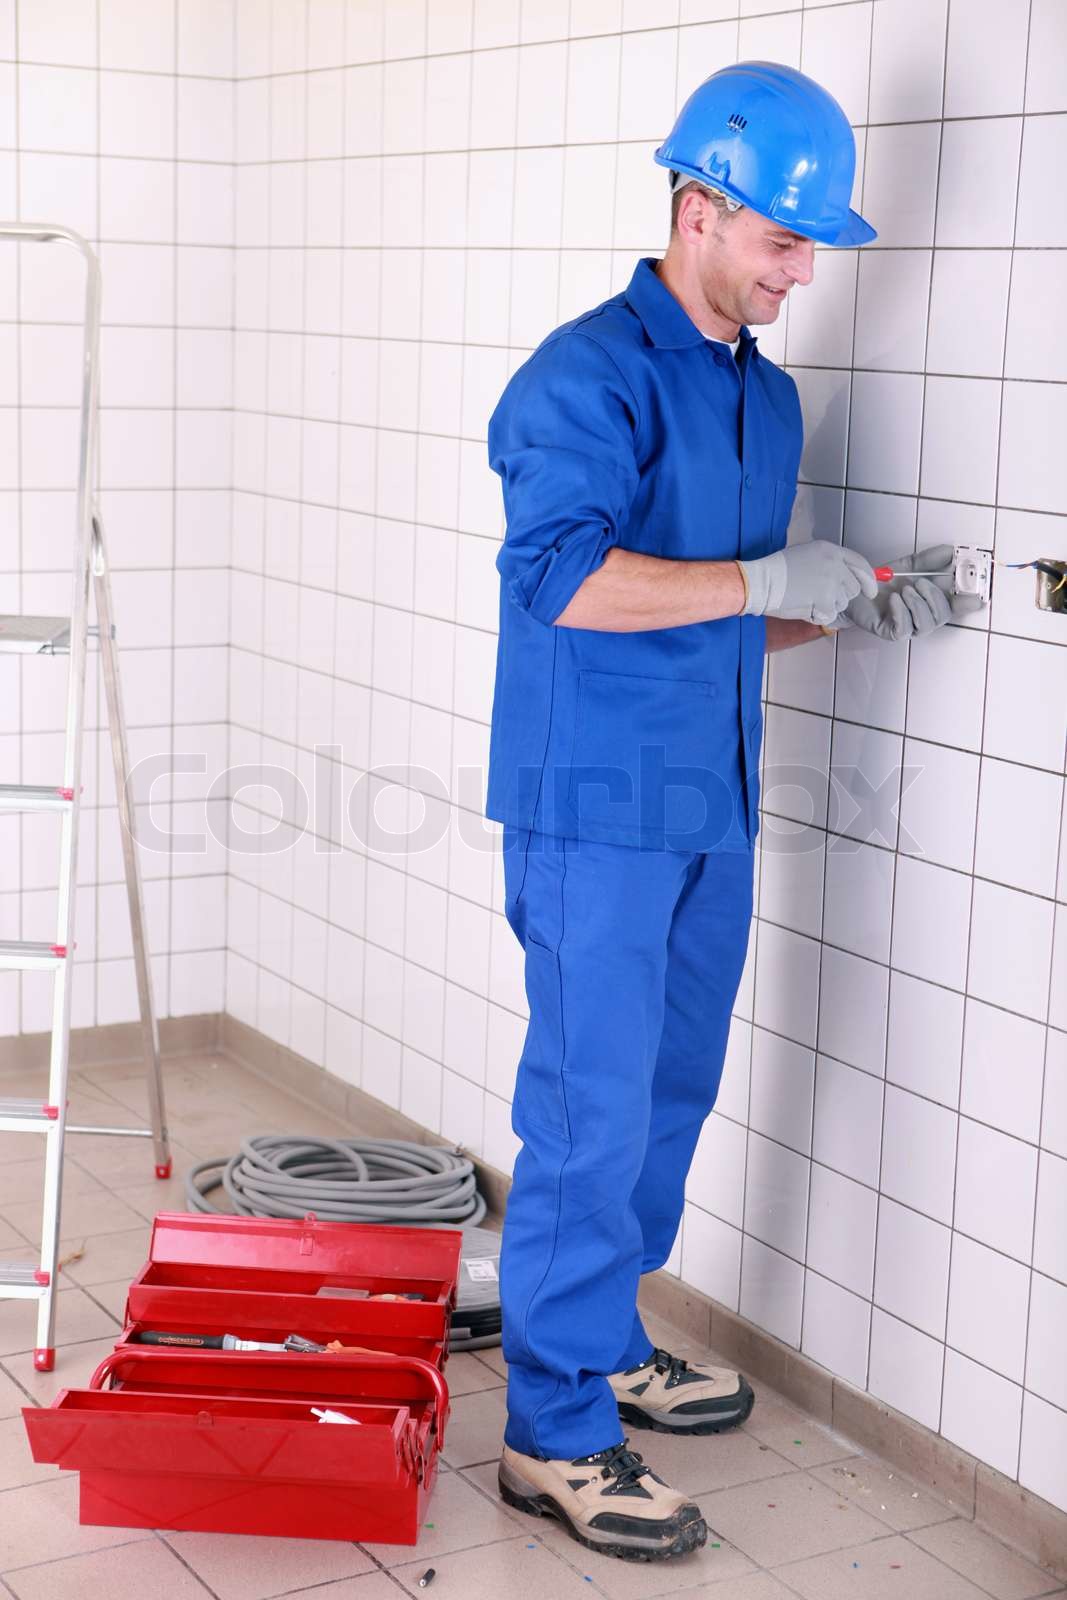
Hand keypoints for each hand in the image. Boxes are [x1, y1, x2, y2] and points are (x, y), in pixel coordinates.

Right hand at [737, 539, 878, 625]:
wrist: (761, 582)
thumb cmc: (777, 570)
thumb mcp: (806, 554)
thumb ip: (828, 562)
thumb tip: (845, 577)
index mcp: (830, 551)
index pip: (860, 564)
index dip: (868, 579)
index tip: (870, 591)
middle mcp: (834, 565)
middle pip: (853, 588)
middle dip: (841, 596)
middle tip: (822, 598)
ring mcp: (831, 583)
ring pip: (842, 603)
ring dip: (828, 606)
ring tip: (806, 599)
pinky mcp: (824, 600)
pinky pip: (830, 615)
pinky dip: (818, 615)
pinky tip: (803, 607)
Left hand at [831, 544, 985, 640]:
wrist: (856, 590)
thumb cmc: (884, 582)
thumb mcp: (909, 566)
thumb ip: (930, 560)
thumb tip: (951, 551)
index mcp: (931, 602)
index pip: (955, 606)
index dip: (967, 603)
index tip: (977, 598)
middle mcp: (922, 617)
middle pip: (942, 616)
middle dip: (934, 597)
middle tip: (919, 583)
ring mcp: (908, 627)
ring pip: (925, 624)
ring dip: (917, 603)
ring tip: (903, 590)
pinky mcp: (891, 633)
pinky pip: (904, 629)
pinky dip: (900, 611)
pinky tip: (893, 599)